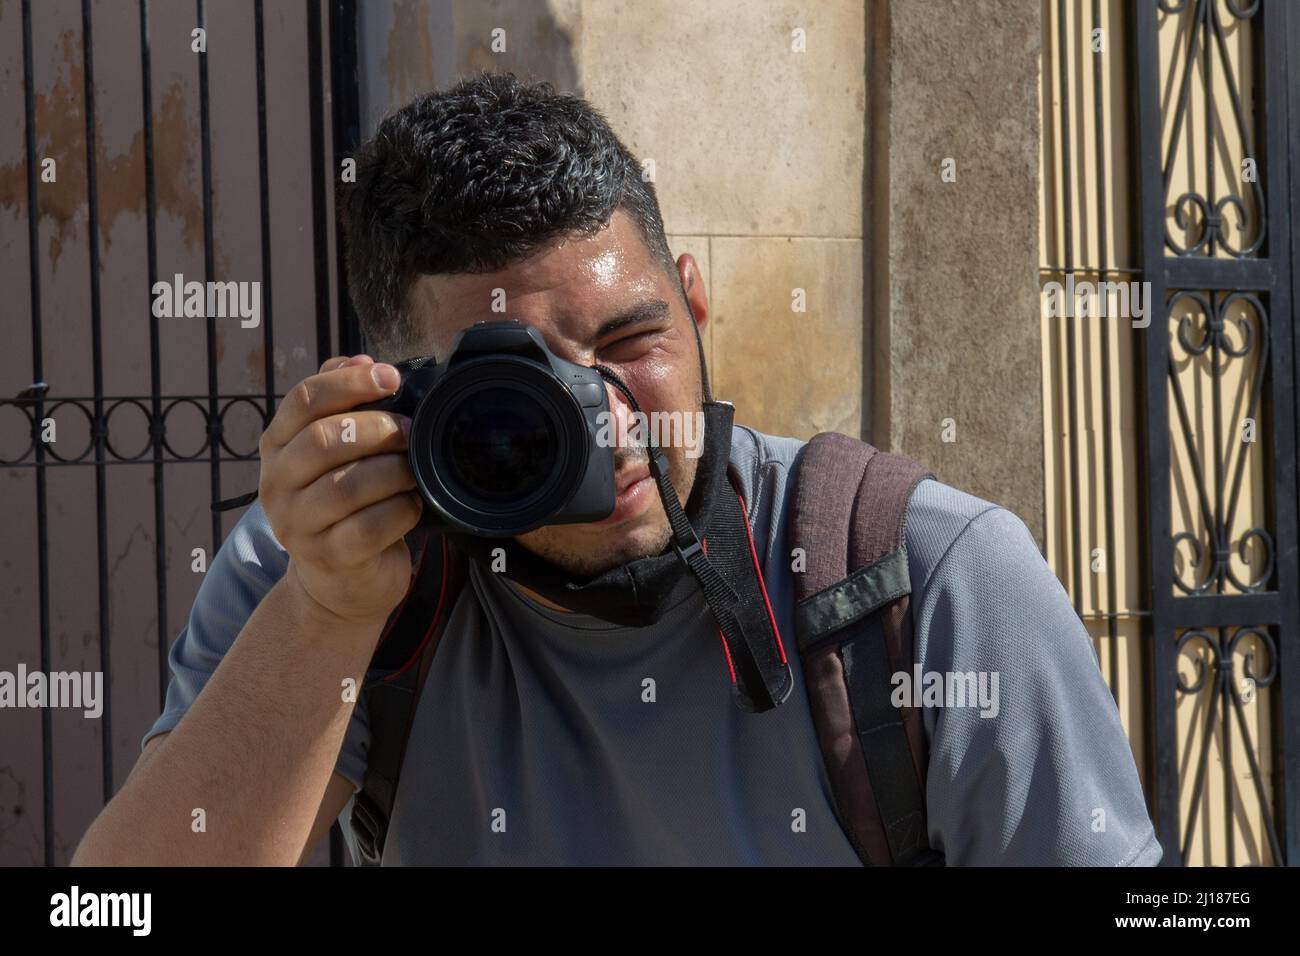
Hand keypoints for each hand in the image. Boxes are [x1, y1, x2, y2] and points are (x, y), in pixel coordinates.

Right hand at [258, 354, 421, 627]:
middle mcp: (277, 483)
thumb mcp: (336, 452)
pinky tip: (412, 505)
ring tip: (413, 470)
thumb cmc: (345, 504)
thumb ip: (343, 403)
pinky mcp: (327, 557)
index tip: (391, 377)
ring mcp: (297, 524)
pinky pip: (368, 527)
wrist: (338, 581)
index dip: (350, 381)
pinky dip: (400, 511)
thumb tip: (362, 358)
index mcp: (277, 445)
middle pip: (324, 439)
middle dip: (378, 429)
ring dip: (393, 471)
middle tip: (410, 431)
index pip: (304, 399)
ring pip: (348, 485)